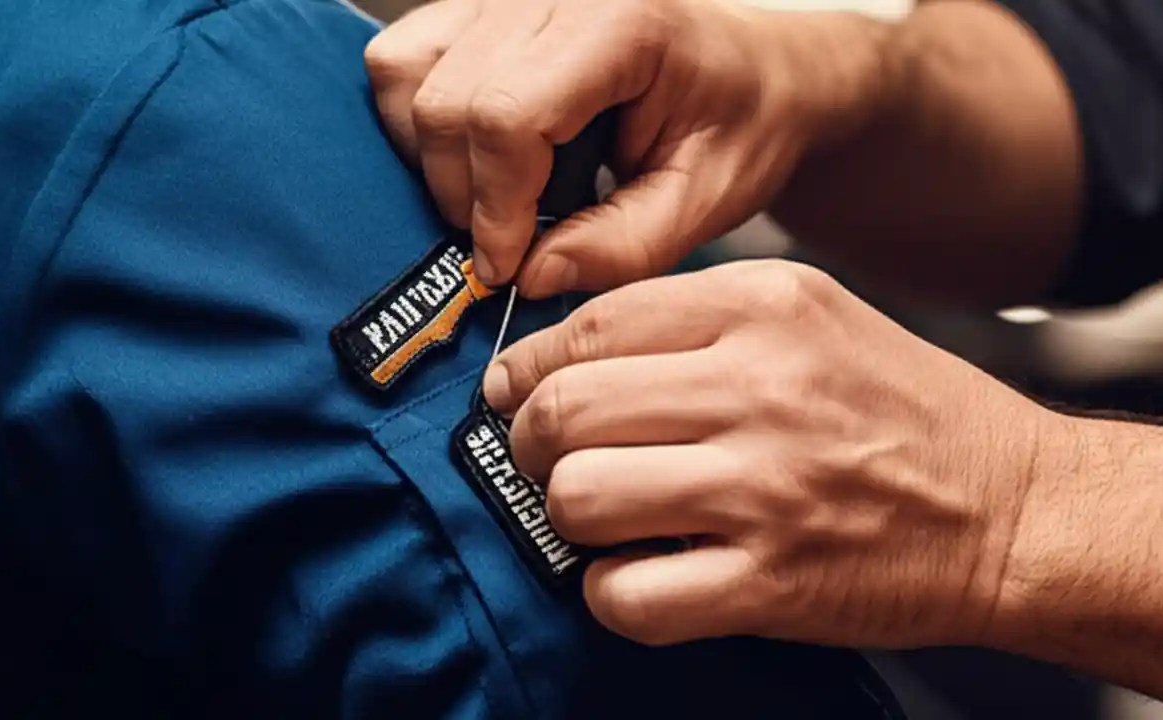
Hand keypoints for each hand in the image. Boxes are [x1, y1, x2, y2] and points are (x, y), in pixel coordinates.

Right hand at [365, 0, 888, 293]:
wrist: (758, 69)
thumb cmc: (743, 125)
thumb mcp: (707, 199)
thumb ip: (623, 246)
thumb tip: (529, 277)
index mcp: (621, 23)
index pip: (507, 116)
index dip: (495, 207)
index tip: (508, 268)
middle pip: (447, 101)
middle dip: (465, 195)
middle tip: (511, 244)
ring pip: (405, 75)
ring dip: (433, 159)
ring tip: (499, 198)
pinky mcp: (480, 5)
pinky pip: (404, 59)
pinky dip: (420, 122)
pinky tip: (480, 159)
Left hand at [482, 260, 1051, 647]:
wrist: (1014, 508)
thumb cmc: (907, 411)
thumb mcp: (813, 316)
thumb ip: (695, 318)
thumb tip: (564, 350)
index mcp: (763, 308)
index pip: (590, 322)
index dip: (529, 364)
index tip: (514, 390)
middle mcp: (759, 389)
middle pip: (566, 410)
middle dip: (535, 442)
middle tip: (554, 457)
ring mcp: (764, 490)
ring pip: (578, 498)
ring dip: (571, 515)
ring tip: (606, 515)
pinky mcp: (771, 583)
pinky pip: (625, 596)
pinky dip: (613, 593)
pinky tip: (645, 573)